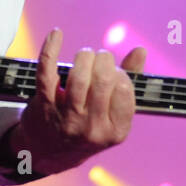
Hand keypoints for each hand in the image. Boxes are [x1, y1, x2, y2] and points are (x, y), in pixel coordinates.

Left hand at [9, 28, 146, 176]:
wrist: (46, 151)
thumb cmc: (86, 126)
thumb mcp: (112, 114)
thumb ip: (129, 81)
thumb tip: (140, 50)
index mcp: (116, 131)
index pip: (124, 88)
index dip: (119, 72)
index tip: (113, 71)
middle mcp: (93, 128)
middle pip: (103, 79)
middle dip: (103, 59)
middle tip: (99, 58)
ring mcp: (67, 119)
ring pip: (79, 76)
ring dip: (84, 56)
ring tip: (85, 55)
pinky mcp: (44, 107)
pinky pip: (47, 72)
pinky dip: (51, 49)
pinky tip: (56, 34)